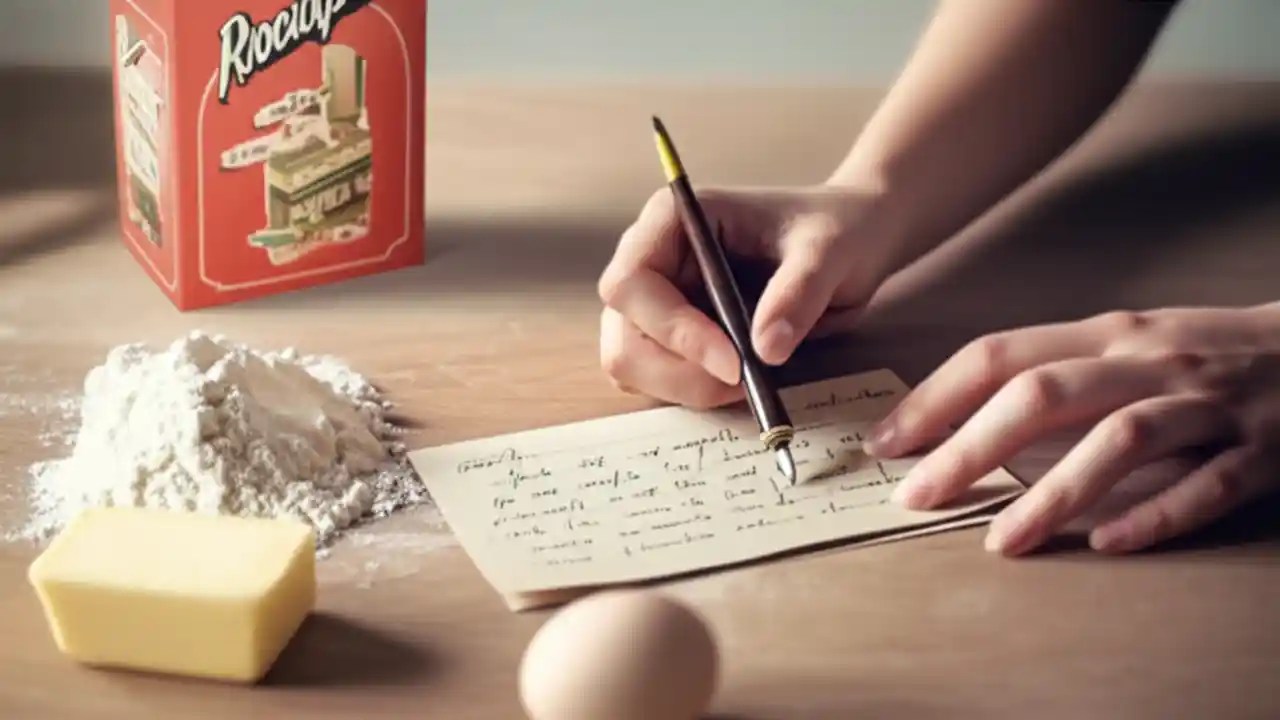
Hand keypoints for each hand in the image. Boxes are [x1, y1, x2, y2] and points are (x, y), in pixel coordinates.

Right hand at [598, 185, 894, 407]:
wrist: (849, 243)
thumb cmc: (835, 230)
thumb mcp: (828, 252)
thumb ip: (798, 293)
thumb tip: (765, 350)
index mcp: (672, 219)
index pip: (631, 283)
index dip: (672, 330)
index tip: (733, 362)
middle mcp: (653, 259)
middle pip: (623, 334)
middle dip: (678, 371)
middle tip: (743, 382)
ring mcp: (658, 301)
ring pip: (633, 365)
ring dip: (686, 387)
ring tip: (749, 380)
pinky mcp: (673, 336)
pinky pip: (659, 379)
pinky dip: (694, 392)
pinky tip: (743, 379)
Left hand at [866, 305, 1279, 554]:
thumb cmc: (1206, 352)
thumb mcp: (1126, 346)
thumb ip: (1054, 374)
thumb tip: (958, 419)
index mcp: (1105, 335)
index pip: (999, 355)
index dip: (935, 397)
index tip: (886, 441)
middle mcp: (1148, 361)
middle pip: (1043, 395)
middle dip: (968, 447)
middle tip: (916, 496)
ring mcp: (1206, 403)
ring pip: (1120, 437)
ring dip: (1053, 492)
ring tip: (1001, 540)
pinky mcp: (1262, 448)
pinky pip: (1207, 483)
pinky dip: (1158, 514)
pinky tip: (1109, 544)